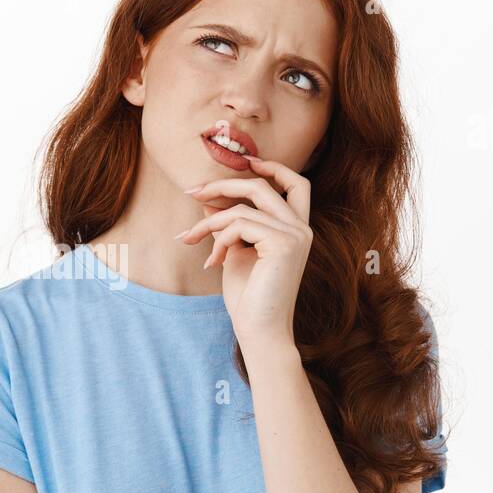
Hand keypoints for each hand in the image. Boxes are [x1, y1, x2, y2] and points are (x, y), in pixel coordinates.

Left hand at [176, 156, 312, 348]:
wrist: (259, 331)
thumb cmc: (248, 297)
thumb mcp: (234, 252)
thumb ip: (228, 224)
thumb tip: (208, 197)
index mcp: (296, 229)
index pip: (296, 183)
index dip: (272, 167)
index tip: (244, 161)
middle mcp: (302, 229)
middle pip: (261, 185)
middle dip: (223, 185)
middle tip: (192, 192)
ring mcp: (295, 235)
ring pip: (242, 207)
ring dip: (209, 222)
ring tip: (190, 239)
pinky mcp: (283, 244)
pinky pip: (238, 224)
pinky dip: (218, 239)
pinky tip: (212, 262)